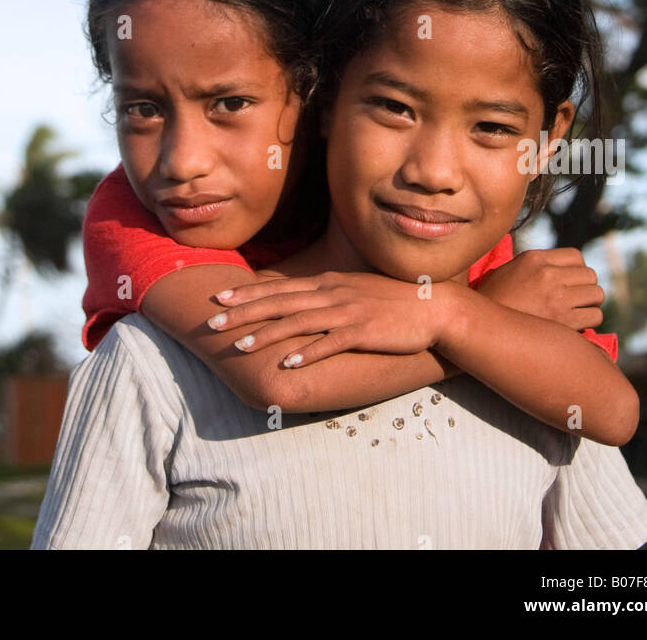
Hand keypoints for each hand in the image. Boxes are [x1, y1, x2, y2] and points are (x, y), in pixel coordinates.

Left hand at [205, 270, 453, 366]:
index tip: (219, 298)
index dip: (247, 293)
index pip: (279, 287)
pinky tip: (287, 363)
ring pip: (297, 322)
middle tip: (212, 323)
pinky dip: (306, 352)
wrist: (434, 306)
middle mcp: (332, 292)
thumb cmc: (394, 301)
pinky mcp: (363, 330)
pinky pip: (329, 342)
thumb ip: (327, 295)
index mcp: (328, 282)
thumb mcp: (354, 291)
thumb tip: (300, 303)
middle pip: (279, 302)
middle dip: (243, 313)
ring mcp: (347, 311)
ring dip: (267, 334)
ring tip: (240, 346)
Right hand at [475, 247, 604, 331]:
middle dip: (586, 287)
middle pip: (591, 275)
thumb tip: (558, 266)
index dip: (577, 270)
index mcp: (534, 258)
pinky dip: (589, 321)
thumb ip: (534, 264)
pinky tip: (576, 325)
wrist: (481, 328)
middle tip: (576, 299)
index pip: (576, 256)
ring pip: (597, 295)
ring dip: (590, 304)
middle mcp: (548, 274)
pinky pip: (595, 316)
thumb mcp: (508, 271)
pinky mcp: (564, 322)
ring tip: (577, 312)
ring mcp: (557, 298)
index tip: (571, 282)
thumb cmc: (494, 301)